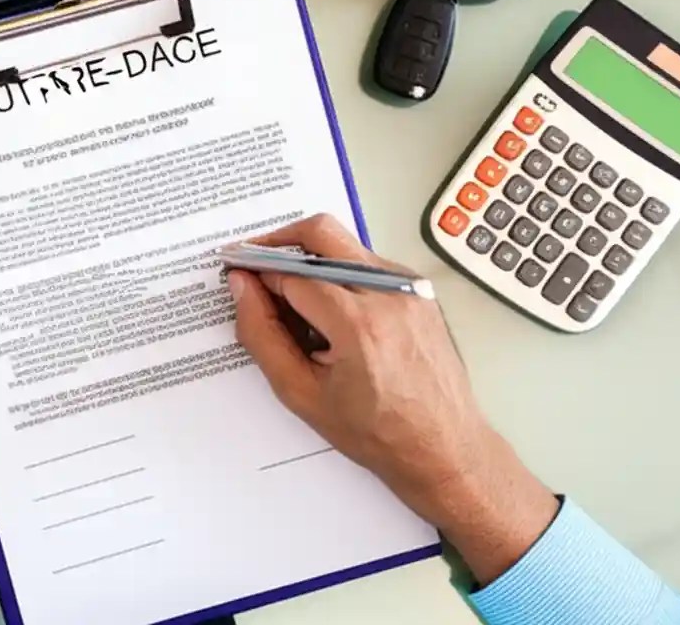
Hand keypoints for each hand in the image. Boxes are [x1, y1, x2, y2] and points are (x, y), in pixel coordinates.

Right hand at [227, 215, 556, 584]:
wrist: (443, 447)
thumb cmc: (376, 432)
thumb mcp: (301, 394)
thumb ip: (262, 336)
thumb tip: (242, 289)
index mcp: (358, 324)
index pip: (291, 274)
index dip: (257, 272)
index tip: (236, 274)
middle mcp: (389, 293)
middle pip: (321, 233)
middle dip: (278, 241)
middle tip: (253, 262)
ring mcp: (410, 288)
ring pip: (345, 244)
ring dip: (311, 260)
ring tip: (295, 302)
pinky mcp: (420, 291)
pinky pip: (368, 263)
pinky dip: (340, 275)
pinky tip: (331, 312)